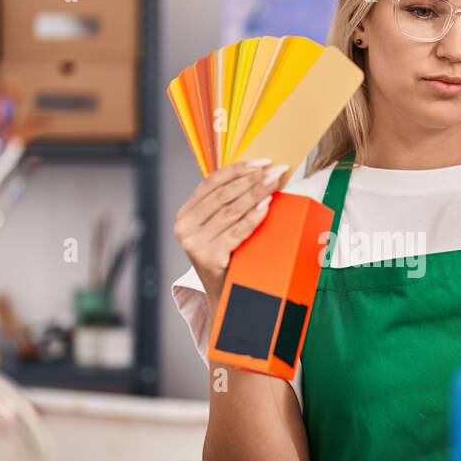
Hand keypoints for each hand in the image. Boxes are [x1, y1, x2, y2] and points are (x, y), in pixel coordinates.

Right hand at [174, 159, 288, 308]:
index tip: (262, 162)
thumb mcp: (219, 229)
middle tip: (276, 171)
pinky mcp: (209, 257)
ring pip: (231, 210)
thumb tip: (259, 174)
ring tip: (275, 182)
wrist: (225, 298)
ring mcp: (194, 243)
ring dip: (256, 193)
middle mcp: (184, 227)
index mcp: (185, 215)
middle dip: (252, 180)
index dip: (237, 169)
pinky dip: (253, 217)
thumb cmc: (228, 258)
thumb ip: (227, 205)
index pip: (212, 183)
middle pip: (224, 195)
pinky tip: (267, 205)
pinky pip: (237, 231)